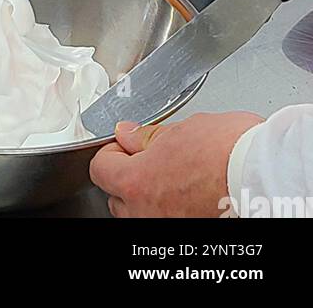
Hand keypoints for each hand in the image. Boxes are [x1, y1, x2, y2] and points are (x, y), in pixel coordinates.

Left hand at [90, 112, 263, 217]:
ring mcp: (168, 227)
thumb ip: (145, 137)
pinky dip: (171, 209)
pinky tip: (189, 193)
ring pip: (139, 214)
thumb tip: (126, 134)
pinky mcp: (189, 233)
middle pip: (116, 197)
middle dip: (127, 176)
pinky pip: (166, 221)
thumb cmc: (226, 150)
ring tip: (172, 176)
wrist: (262, 173)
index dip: (112, 151)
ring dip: (146, 196)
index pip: (101, 169)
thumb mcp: (179, 129)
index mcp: (136, 182)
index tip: (125, 143)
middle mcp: (147, 213)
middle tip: (148, 158)